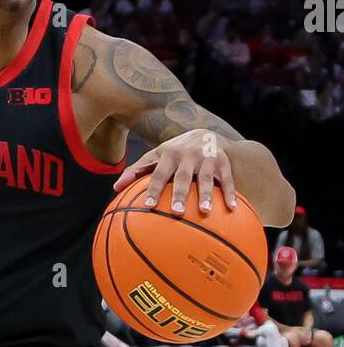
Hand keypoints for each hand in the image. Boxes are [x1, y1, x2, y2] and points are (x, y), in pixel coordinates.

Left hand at [112, 128, 236, 215]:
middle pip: (183, 177)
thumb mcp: (156, 156)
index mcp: (169, 155)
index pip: (159, 174)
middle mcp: (188, 156)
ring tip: (205, 211)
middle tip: (177, 212)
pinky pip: (227, 180)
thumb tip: (115, 188)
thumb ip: (137, 170)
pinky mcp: (223, 164)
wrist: (207, 133)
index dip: (153, 189)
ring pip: (206, 179)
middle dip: (180, 194)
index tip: (148, 206)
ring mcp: (207, 159)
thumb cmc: (175, 152)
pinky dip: (230, 194)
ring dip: (206, 195)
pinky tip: (231, 209)